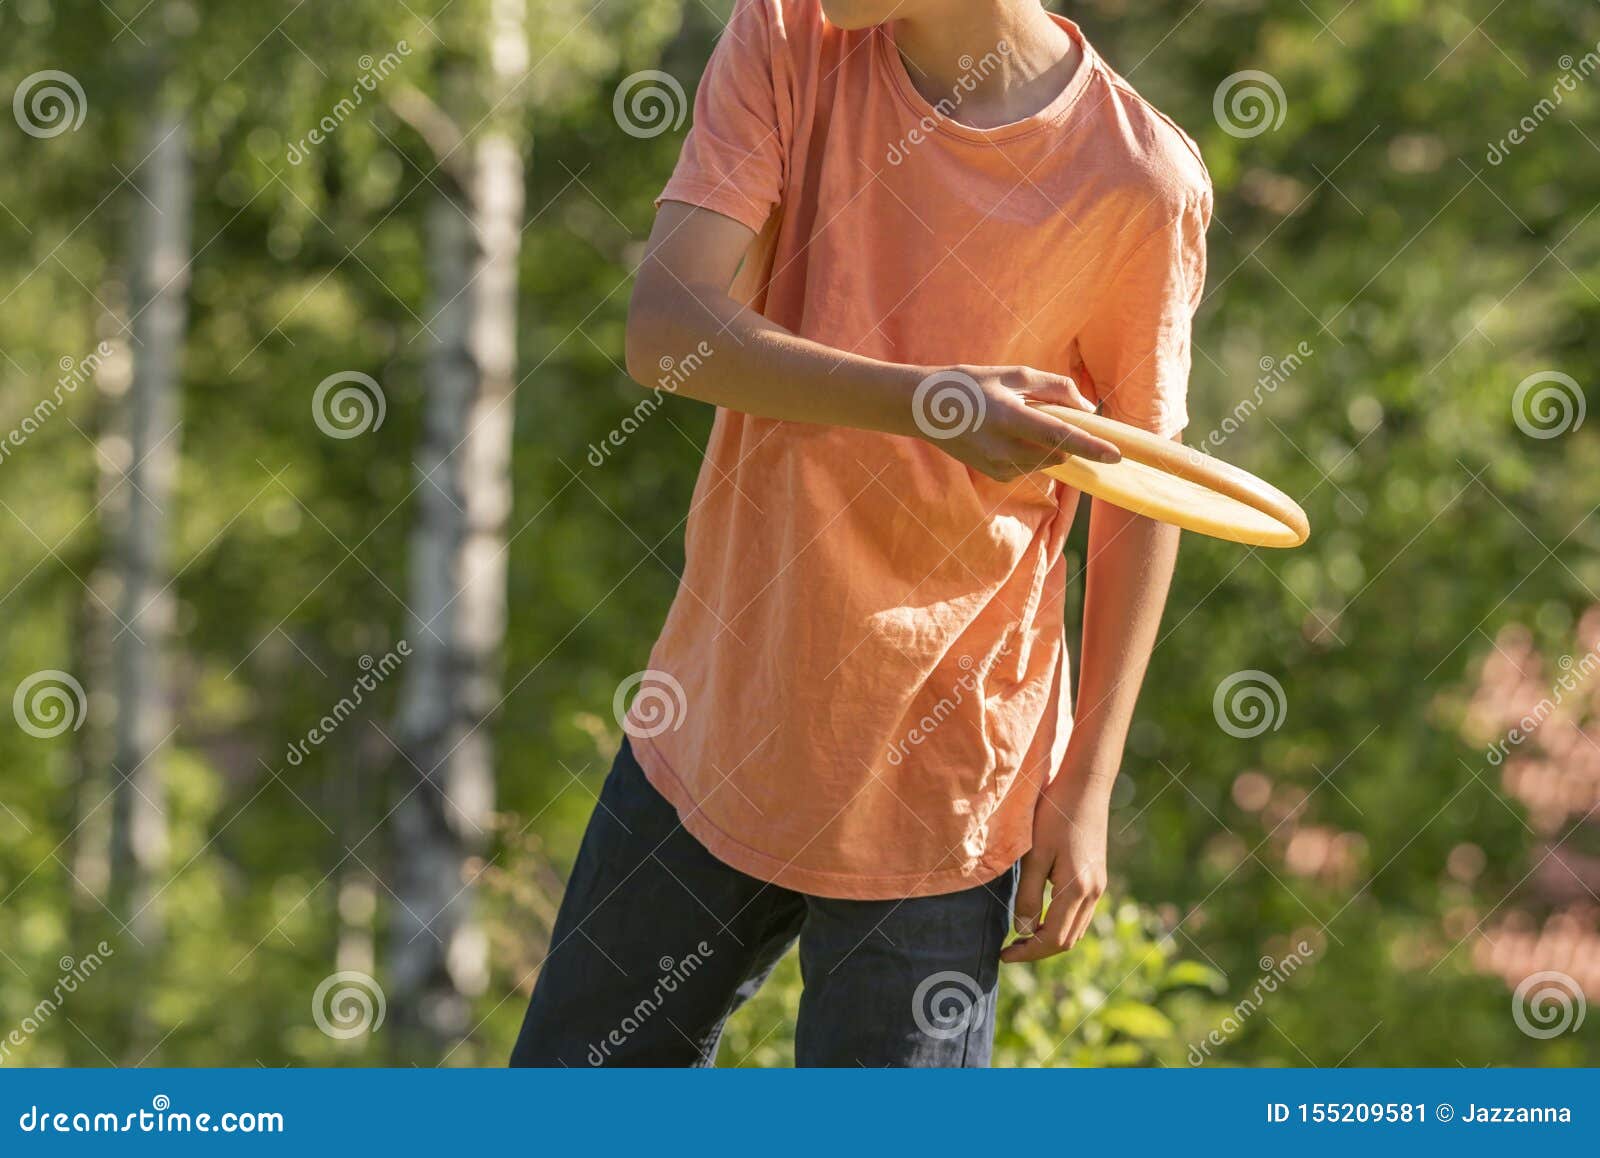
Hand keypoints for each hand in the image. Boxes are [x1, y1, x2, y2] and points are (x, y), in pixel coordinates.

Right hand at [913, 365, 1119, 481]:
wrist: (924, 409)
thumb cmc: (970, 384)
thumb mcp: (1013, 375)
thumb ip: (1056, 389)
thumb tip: (1089, 408)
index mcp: (1008, 418)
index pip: (1058, 436)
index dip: (1090, 446)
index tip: (1116, 456)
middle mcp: (1003, 449)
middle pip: (1059, 452)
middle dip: (1067, 438)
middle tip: (1046, 413)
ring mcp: (998, 466)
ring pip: (1047, 462)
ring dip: (1048, 445)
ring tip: (1017, 421)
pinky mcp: (995, 476)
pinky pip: (1031, 467)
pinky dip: (1032, 452)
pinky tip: (1006, 435)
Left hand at [1001, 774, 1110, 962]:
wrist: (1085, 786)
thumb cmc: (1054, 815)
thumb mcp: (1034, 855)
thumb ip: (1028, 896)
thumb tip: (1022, 932)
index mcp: (1077, 889)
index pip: (1053, 939)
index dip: (1028, 953)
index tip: (1003, 955)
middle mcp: (1093, 893)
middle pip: (1067, 940)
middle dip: (1038, 950)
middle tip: (1009, 950)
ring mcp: (1098, 886)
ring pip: (1075, 929)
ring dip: (1049, 939)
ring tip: (1020, 936)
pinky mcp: (1097, 877)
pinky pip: (1079, 914)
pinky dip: (1059, 924)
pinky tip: (1039, 916)